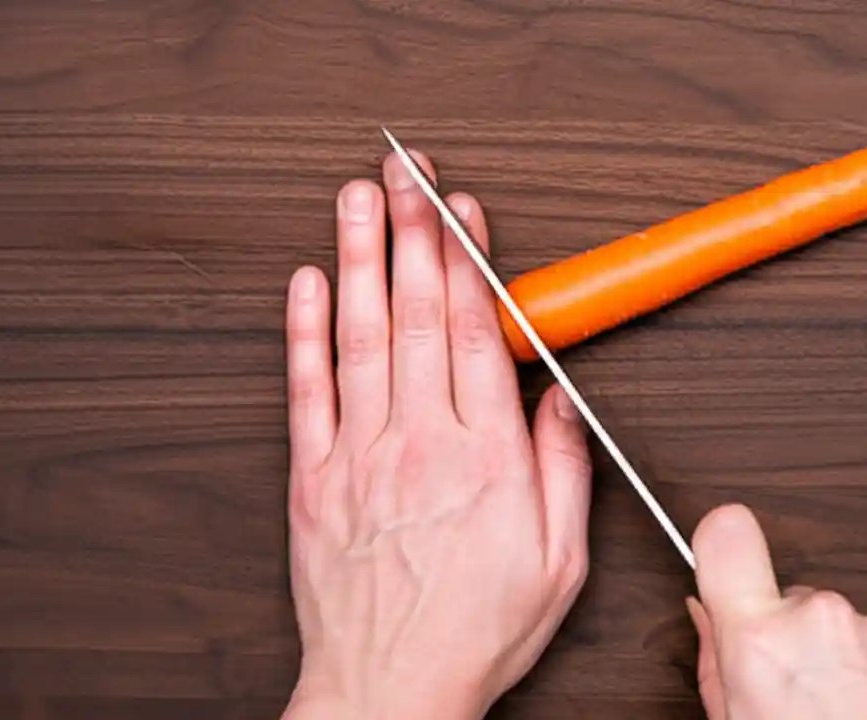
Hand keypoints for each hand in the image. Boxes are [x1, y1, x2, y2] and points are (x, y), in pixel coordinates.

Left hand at [280, 152, 592, 719]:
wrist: (389, 690)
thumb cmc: (475, 631)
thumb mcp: (560, 563)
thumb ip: (563, 469)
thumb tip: (558, 395)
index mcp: (486, 460)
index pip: (475, 334)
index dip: (467, 261)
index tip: (463, 212)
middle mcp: (420, 444)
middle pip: (415, 316)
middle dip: (412, 233)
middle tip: (405, 174)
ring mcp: (359, 457)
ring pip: (359, 338)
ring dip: (359, 260)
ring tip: (358, 200)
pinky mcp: (313, 479)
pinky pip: (306, 392)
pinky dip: (303, 332)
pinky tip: (307, 282)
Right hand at [687, 505, 866, 719]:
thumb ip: (720, 672)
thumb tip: (710, 623)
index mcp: (763, 647)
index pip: (725, 536)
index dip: (720, 544)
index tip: (721, 561)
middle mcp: (828, 623)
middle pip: (793, 602)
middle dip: (793, 643)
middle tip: (800, 705)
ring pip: (849, 630)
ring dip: (848, 667)